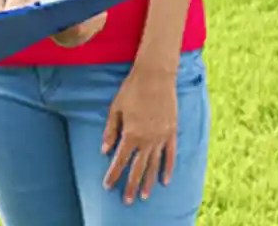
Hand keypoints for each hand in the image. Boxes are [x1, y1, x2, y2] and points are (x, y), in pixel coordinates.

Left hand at [102, 67, 178, 203]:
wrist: (155, 76)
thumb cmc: (131, 90)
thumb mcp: (115, 109)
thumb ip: (110, 131)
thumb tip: (105, 150)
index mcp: (131, 134)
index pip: (120, 160)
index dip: (113, 174)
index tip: (107, 186)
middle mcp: (147, 139)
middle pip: (138, 168)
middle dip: (130, 185)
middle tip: (127, 201)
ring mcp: (161, 137)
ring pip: (154, 165)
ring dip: (148, 182)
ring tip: (143, 196)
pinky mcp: (172, 132)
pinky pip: (171, 155)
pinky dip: (168, 169)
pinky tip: (165, 181)